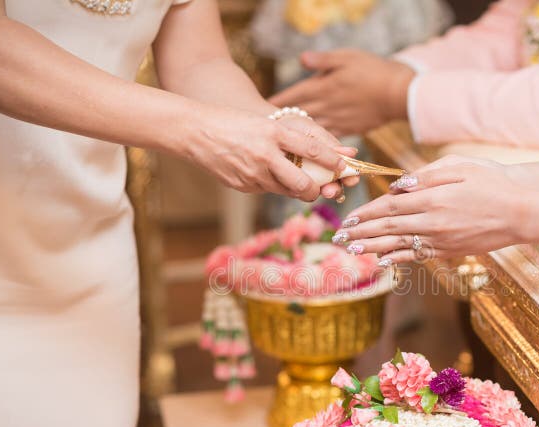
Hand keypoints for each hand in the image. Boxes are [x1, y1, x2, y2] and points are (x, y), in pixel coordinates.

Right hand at [180, 104, 347, 200]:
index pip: (312, 151)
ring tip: (295, 179)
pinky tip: (264, 173)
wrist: (194, 132)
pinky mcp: (242, 186)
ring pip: (286, 191)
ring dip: (295, 189)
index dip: (332, 161)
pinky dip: (272, 185)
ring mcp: (252, 174)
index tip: (344, 166)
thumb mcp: (265, 124)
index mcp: (273, 133)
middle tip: (320, 187)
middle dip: (316, 190)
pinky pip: (267, 190)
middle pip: (303, 185)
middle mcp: (265, 155)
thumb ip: (292, 139)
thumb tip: (326, 153)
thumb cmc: (234, 123)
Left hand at [269, 50, 414, 136]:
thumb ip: (322, 61)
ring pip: (310, 133)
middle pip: (297, 118)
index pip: (293, 97)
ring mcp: (337, 121)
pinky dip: (317, 144)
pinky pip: (327, 140)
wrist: (398, 94)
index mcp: (323, 88)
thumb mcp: (347, 58)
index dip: (277, 102)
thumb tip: (302, 59)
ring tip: (283, 143)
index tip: (261, 108)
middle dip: (281, 123)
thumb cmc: (373, 70)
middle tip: (266, 130)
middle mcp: (327, 107)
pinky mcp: (349, 130)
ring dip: (297, 137)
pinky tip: (310, 148)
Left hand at [335, 156, 528, 263]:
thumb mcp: (461, 167)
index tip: (348, 218)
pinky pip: (418, 256)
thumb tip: (398, 185)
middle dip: (361, 232)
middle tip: (338, 238)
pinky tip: (383, 261)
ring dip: (372, 248)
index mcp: (433, 199)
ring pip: (398, 245)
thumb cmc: (493, 183)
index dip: (365, 214)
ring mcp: (441, 240)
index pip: (390, 207)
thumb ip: (427, 176)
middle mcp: (433, 222)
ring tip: (351, 251)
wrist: (522, 214)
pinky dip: (398, 259)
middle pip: (388, 228)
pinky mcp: (450, 251)